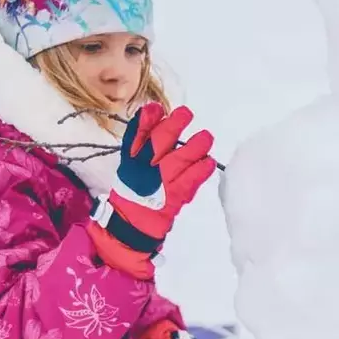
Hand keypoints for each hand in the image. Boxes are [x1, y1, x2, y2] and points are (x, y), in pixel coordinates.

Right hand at [88, 103, 216, 278]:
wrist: (128, 229)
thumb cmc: (134, 196)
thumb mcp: (131, 169)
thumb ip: (142, 147)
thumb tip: (158, 119)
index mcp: (130, 162)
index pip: (136, 137)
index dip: (146, 121)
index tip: (156, 108)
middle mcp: (142, 171)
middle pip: (158, 144)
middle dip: (173, 127)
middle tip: (187, 114)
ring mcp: (158, 184)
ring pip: (178, 160)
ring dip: (194, 146)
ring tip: (206, 137)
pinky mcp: (172, 199)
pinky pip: (188, 182)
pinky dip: (200, 172)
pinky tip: (209, 162)